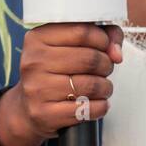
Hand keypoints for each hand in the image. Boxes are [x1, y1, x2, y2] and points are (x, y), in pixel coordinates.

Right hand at [0, 22, 123, 145]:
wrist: (29, 108)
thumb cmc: (56, 72)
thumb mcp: (72, 45)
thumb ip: (102, 36)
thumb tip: (116, 54)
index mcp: (37, 38)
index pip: (83, 31)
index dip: (103, 40)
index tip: (105, 48)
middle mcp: (33, 62)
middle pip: (90, 58)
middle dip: (106, 65)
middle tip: (104, 70)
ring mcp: (36, 89)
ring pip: (91, 85)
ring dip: (106, 87)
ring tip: (102, 87)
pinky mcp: (44, 114)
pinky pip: (87, 109)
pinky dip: (100, 107)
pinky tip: (96, 103)